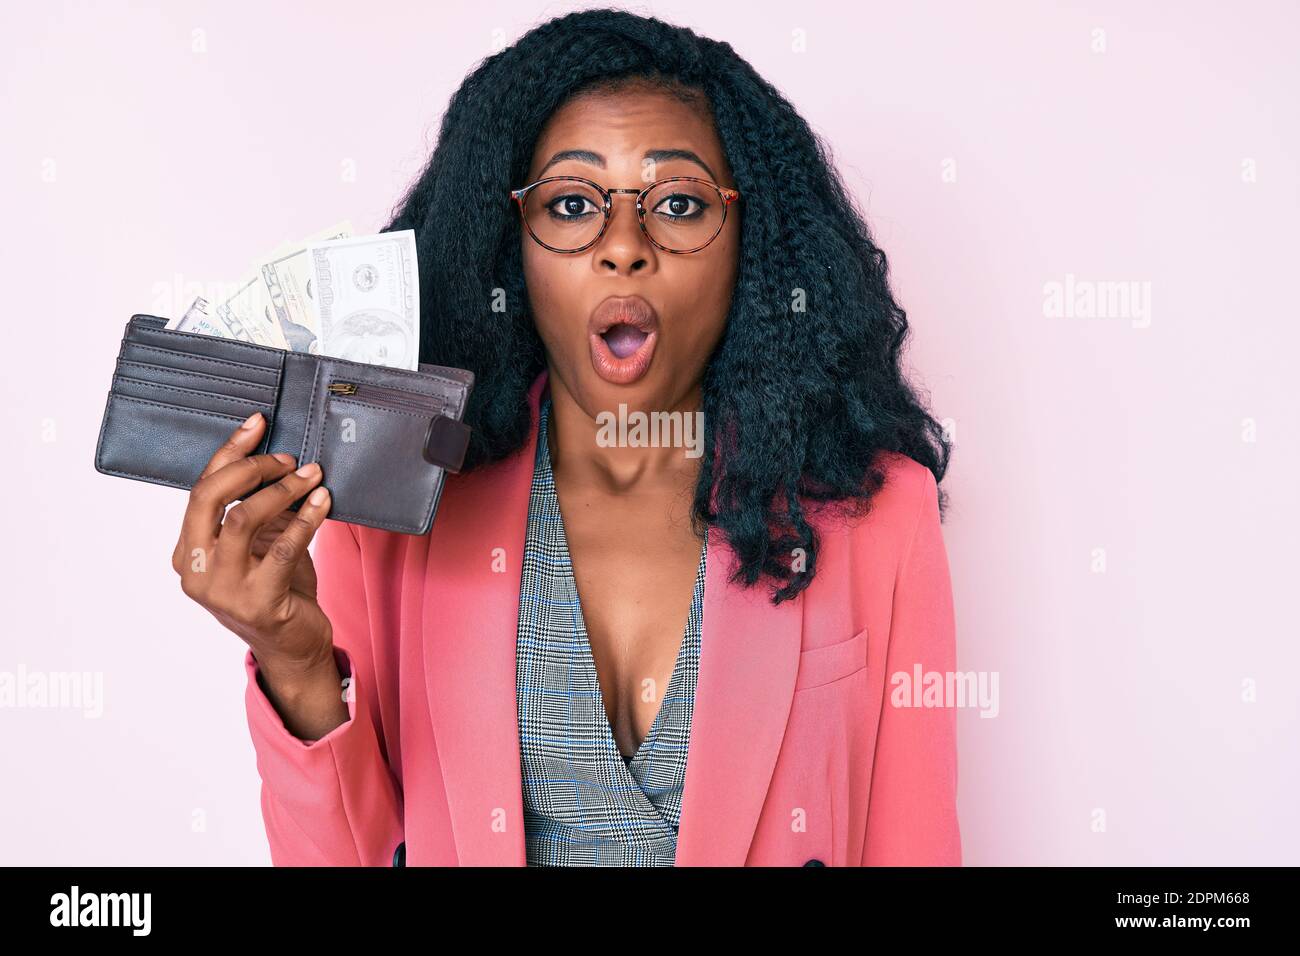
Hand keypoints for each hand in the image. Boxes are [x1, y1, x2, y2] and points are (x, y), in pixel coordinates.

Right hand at [172, 411, 335, 681]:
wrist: (293, 646)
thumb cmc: (277, 588)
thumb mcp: (260, 543)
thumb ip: (258, 507)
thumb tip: (279, 456)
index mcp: (188, 550)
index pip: (200, 488)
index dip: (229, 451)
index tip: (257, 424)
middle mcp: (195, 570)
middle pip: (209, 497)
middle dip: (251, 468)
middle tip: (288, 458)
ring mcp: (223, 590)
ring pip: (244, 519)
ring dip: (282, 491)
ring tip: (312, 475)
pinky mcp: (258, 604)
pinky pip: (283, 549)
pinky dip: (306, 519)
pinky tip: (324, 502)